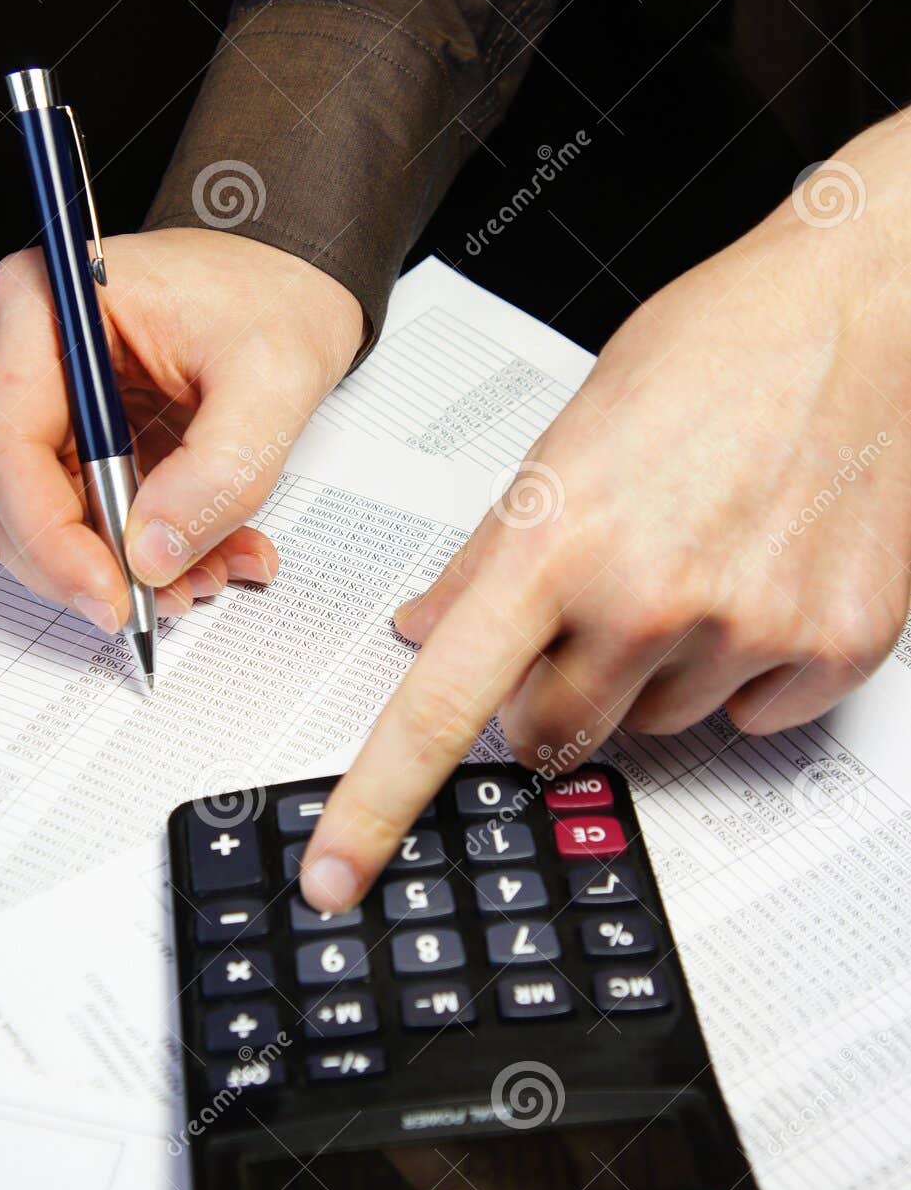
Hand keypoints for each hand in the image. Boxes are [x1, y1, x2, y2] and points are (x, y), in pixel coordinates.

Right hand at [0, 230, 362, 626]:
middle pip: (6, 499)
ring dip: (120, 568)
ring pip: (40, 524)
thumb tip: (153, 552)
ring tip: (206, 571)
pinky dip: (142, 554)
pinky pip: (82, 522)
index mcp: (46, 306)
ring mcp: (39, 401)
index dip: (50, 541)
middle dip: (84, 565)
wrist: (290, 285)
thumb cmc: (271, 299)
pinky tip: (206, 552)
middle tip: (161, 600)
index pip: (7, 448)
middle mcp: (20, 352)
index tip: (110, 595)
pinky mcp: (70, 440)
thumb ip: (218, 471)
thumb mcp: (272, 381)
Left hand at [300, 115, 910, 911]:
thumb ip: (488, 558)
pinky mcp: (833, 650)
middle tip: (589, 612)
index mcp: (560, 543)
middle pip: (552, 735)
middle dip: (549, 693)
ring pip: (656, 725)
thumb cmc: (710, 354)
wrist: (854, 315)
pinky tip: (756, 582)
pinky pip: (751, 717)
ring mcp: (749, 632)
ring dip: (654, 673)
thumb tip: (429, 635)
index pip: (441, 708)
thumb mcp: (564, 443)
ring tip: (693, 562)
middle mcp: (652, 599)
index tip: (337, 875)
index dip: (376, 804)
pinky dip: (744, 670)